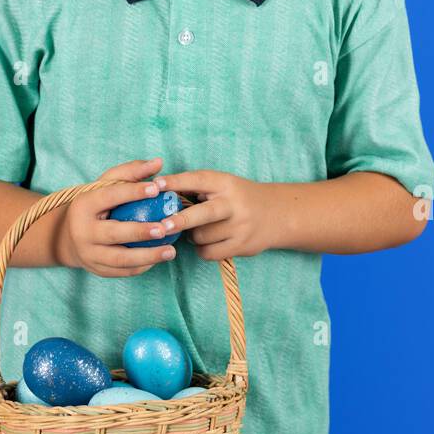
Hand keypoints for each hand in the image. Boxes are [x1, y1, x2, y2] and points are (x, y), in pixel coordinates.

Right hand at [59, 156, 178, 277]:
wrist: (67, 236)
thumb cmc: (96, 205)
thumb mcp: (106, 184)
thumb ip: (132, 171)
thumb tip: (159, 163)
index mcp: (83, 206)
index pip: (109, 196)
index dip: (133, 192)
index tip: (157, 188)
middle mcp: (82, 232)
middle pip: (113, 233)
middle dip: (140, 232)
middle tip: (165, 228)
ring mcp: (88, 254)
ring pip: (119, 259)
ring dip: (147, 256)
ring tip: (170, 251)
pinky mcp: (96, 270)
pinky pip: (122, 271)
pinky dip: (142, 266)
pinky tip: (159, 258)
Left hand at [150, 169, 273, 260]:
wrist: (278, 214)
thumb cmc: (239, 197)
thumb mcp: (224, 185)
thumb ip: (199, 188)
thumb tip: (161, 193)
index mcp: (225, 183)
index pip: (198, 180)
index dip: (176, 182)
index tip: (156, 184)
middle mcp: (233, 204)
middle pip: (203, 214)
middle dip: (181, 220)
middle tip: (162, 225)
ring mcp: (239, 226)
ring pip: (202, 236)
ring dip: (193, 235)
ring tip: (199, 230)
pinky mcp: (241, 246)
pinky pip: (209, 252)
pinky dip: (202, 249)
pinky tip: (208, 242)